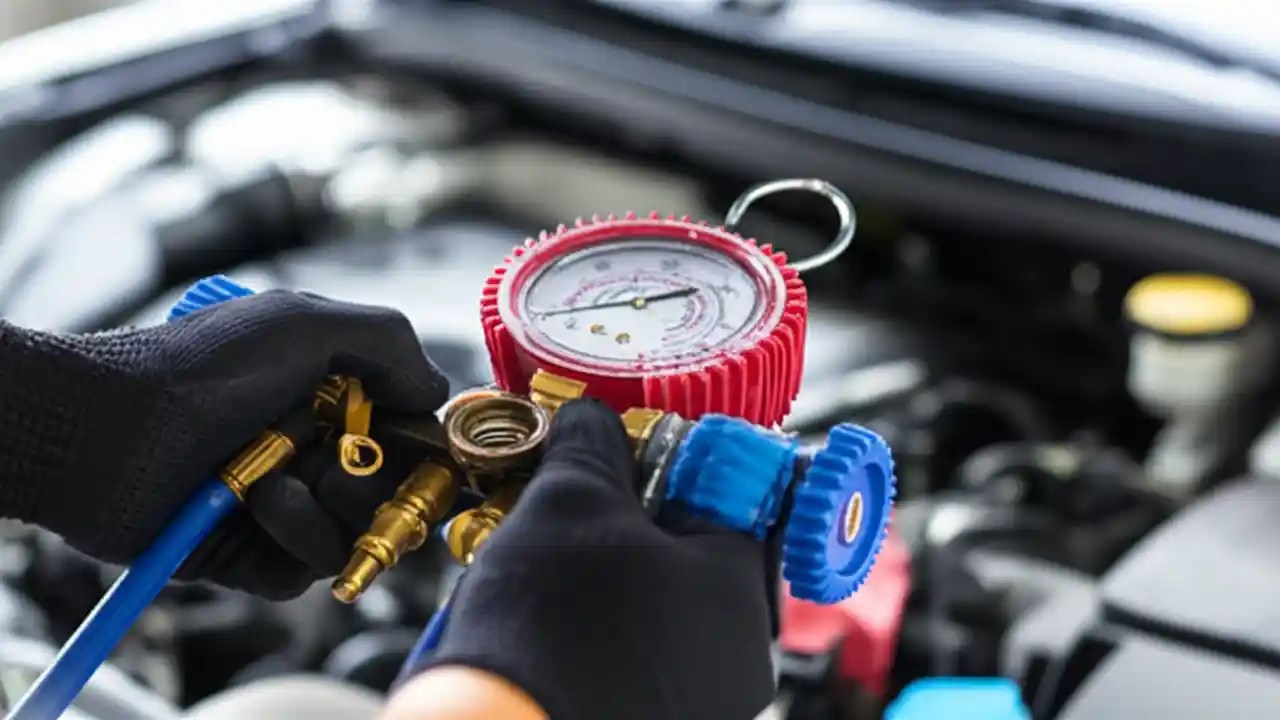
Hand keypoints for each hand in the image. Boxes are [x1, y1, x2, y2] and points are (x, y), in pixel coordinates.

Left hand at [0, 290, 447, 597]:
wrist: (108, 426)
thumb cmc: (199, 366)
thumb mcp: (304, 323)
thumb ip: (390, 341)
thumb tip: (437, 392)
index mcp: (333, 397)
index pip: (410, 433)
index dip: (423, 445)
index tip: (420, 447)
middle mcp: (315, 450)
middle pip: (396, 490)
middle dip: (376, 479)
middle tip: (337, 462)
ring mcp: (286, 504)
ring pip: (356, 533)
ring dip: (326, 507)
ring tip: (274, 481)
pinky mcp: (253, 556)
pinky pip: (308, 570)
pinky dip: (292, 538)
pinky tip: (253, 507)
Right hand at [419, 400, 775, 719]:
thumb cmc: (548, 630)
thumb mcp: (569, 499)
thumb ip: (592, 445)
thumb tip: (592, 422)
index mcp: (743, 594)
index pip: (735, 497)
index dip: (680, 461)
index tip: (637, 450)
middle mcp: (738, 658)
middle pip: (695, 554)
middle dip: (635, 521)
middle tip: (584, 503)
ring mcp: (699, 701)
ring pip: (661, 608)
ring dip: (612, 575)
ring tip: (553, 563)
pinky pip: (636, 656)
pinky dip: (600, 628)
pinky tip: (551, 616)